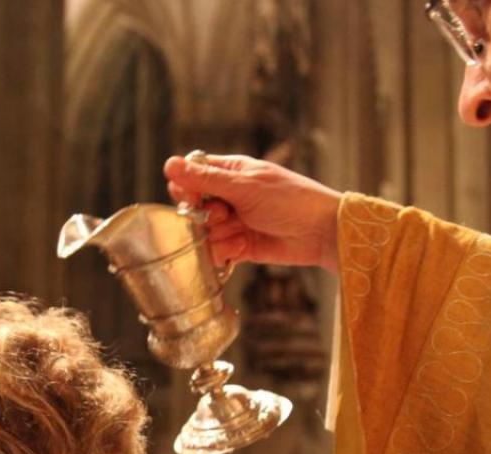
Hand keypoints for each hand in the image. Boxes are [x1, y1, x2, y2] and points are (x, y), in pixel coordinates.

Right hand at [164, 153, 342, 273]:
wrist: (321, 233)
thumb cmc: (290, 199)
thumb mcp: (245, 186)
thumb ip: (205, 179)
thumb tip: (168, 164)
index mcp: (230, 172)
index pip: (191, 174)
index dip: (185, 188)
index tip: (192, 198)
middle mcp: (229, 196)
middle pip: (193, 207)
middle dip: (202, 215)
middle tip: (223, 216)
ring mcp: (234, 222)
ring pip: (203, 232)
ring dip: (217, 235)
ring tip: (240, 232)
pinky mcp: (240, 246)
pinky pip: (217, 251)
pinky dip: (225, 251)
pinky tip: (242, 247)